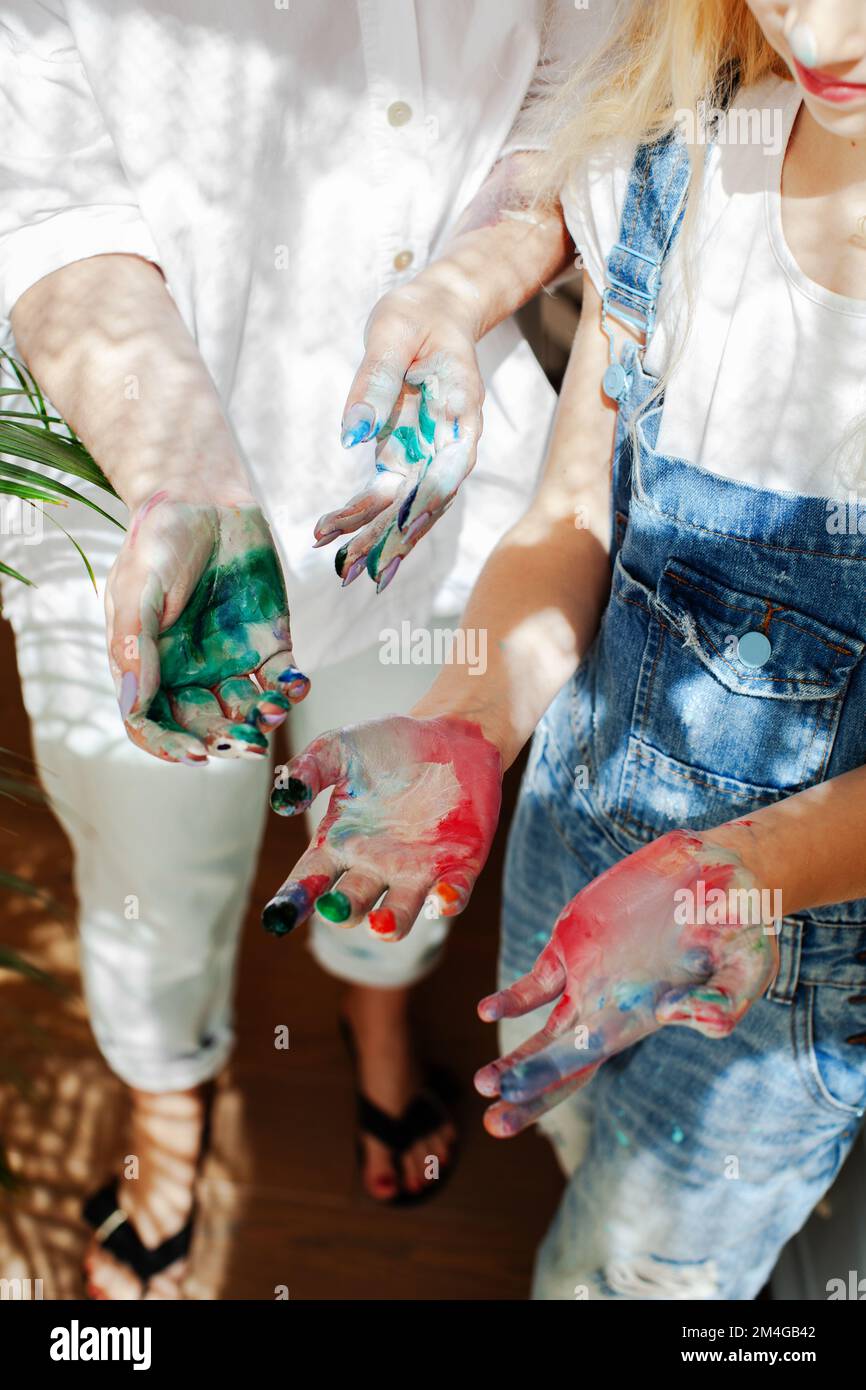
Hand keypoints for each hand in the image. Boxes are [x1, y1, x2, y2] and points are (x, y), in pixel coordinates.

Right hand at [106, 493, 308, 761]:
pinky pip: (282, 679)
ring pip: (247, 710)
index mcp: (148, 667)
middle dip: (225, 741)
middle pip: (205, 726)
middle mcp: (188, 672)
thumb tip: (131, 705)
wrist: (204, 497)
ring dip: (262, 720)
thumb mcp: (136, 587)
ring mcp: (230, 660)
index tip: (195, 754)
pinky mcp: (269, 642)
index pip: (152, 725)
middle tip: (246, 743)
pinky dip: (292, 688)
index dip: (170, 747)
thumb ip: (135, 645)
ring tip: (273, 710)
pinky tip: (297, 684)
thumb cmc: (159, 540)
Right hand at [262, 714, 500, 938]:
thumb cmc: (387, 744)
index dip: (292, 900)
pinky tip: (441, 898)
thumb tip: (283, 802)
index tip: (276, 918)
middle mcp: (375, 866)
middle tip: (333, 906)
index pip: (309, 880)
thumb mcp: (339, 748)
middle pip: (351, 906)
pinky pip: (453, 894)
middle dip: (341, 912)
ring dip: (389, 924)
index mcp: (340, 844)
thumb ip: (308, 769)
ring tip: (380, 923)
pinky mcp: (459, 865)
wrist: (450, 734)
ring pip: (399, 914)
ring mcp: (417, 870)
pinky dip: (447, 901)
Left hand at [314, 279, 482, 591]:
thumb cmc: (416, 318)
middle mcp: (451, 443)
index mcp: (461, 413)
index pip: (448, 470)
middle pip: (425, 500)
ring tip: (343, 571)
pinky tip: (346, 549)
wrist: (435, 313)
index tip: (397, 530)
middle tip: (354, 569)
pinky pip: (392, 498)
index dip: (424, 503)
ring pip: (408, 508)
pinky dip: (369, 524)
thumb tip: (350, 437)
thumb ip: (375, 385)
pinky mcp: (409, 457)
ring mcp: (431, 454)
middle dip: (390, 538)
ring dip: (377, 540)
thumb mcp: (391, 337)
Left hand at [475, 828, 779, 1136]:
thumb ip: (725, 1000)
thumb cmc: (742, 924)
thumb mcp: (748, 964)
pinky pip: (539, 978)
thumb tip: (683, 1018)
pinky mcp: (576, 936)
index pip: (583, 1061)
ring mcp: (588, 971)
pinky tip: (488, 1011)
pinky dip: (515, 998)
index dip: (546, 1082)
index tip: (511, 1100)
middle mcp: (607, 1003)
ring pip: (540, 1026)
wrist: (722, 871)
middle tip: (489, 1117)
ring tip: (482, 1084)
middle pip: (556, 1060)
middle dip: (522, 1088)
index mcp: (638, 1017)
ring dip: (513, 1055)